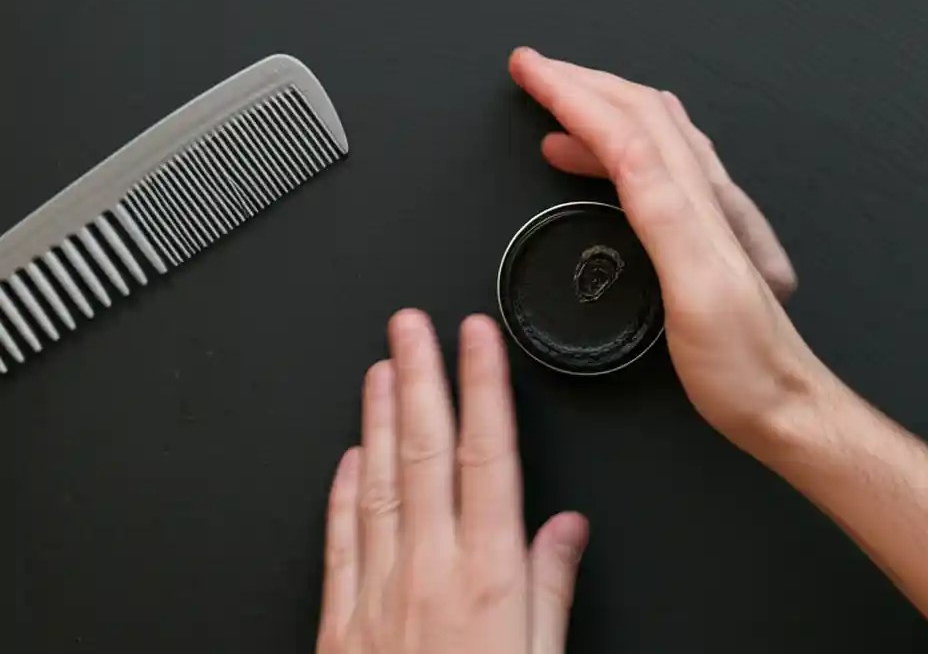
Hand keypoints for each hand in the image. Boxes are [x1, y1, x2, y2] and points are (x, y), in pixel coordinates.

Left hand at [317, 311, 589, 653]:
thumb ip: (552, 589)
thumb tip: (567, 528)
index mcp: (486, 577)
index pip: (486, 457)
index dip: (482, 388)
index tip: (477, 339)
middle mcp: (427, 572)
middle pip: (426, 453)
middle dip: (422, 378)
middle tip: (412, 325)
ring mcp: (378, 593)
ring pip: (377, 482)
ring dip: (380, 418)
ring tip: (381, 367)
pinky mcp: (342, 623)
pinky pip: (339, 540)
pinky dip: (342, 490)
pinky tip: (348, 457)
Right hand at [509, 47, 830, 447]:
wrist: (786, 405)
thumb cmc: (744, 366)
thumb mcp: (700, 294)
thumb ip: (666, 219)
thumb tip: (627, 153)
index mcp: (697, 207)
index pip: (627, 129)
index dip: (573, 92)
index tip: (529, 69)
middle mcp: (708, 200)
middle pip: (642, 116)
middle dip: (583, 84)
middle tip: (533, 71)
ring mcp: (711, 217)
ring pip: (653, 137)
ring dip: (600, 111)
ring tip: (556, 110)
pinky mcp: (706, 241)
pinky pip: (660, 170)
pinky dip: (620, 149)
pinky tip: (610, 165)